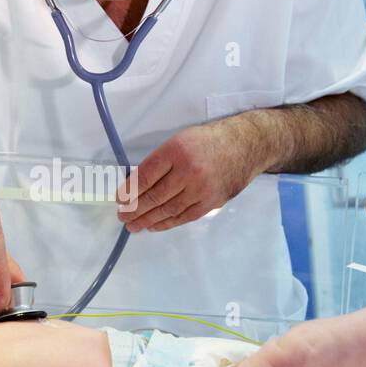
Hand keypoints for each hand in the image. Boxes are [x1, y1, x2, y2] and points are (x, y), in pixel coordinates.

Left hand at [115, 116, 265, 232]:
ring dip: (147, 220)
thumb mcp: (181, 140)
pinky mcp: (211, 202)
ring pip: (167, 210)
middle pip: (155, 196)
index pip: (146, 175)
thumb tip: (136, 185)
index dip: (129, 190)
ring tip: (133, 225)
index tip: (119, 199)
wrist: (246, 146)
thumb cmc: (209, 141)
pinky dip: (166, 223)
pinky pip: (184, 217)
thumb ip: (161, 161)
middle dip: (135, 209)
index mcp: (177, 150)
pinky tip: (154, 226)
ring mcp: (201, 189)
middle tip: (123, 216)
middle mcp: (188, 171)